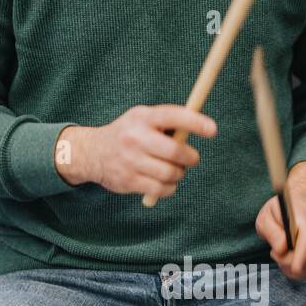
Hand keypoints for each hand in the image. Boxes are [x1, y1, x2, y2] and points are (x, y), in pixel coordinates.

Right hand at [54, 105, 216, 200]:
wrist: (93, 153)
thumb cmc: (129, 134)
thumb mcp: (142, 118)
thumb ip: (168, 122)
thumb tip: (202, 128)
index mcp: (142, 117)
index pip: (172, 116)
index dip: (195, 122)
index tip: (213, 130)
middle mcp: (135, 138)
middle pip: (175, 151)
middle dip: (190, 157)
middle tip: (192, 159)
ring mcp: (131, 161)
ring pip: (170, 173)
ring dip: (179, 174)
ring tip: (175, 170)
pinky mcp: (129, 181)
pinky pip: (161, 189)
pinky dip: (170, 188)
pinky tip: (166, 182)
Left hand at [255, 162, 305, 280]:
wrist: (302, 202)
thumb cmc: (284, 210)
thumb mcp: (266, 216)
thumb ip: (271, 232)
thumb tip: (281, 249)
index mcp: (304, 219)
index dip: (298, 258)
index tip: (289, 265)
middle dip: (290, 264)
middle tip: (277, 254)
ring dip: (295, 269)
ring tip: (284, 255)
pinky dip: (303, 270)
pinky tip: (294, 260)